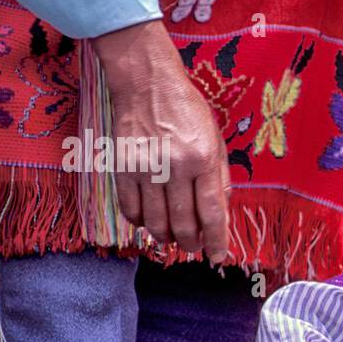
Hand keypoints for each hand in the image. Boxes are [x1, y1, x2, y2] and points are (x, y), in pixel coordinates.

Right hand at [91, 19, 229, 259]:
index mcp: (202, 159)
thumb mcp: (215, 139)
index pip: (213, 212)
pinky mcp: (122, 168)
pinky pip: (130, 210)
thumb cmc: (186, 111)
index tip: (218, 257)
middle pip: (184, 224)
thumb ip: (219, 177)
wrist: (146, 83)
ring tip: (173, 238)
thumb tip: (220, 215)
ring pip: (156, 222)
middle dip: (191, 244)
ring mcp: (145, 169)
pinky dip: (141, 223)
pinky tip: (149, 221)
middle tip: (194, 248)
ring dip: (166, 238)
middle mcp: (175, 167)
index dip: (217, 241)